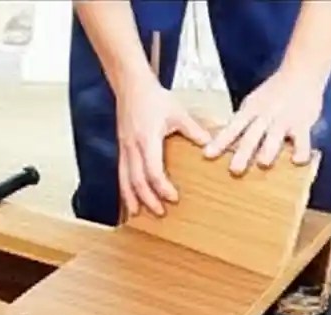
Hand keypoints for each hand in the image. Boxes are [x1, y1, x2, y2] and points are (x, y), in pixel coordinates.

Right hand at [116, 77, 211, 216]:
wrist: (131, 86)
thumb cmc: (154, 98)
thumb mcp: (178, 112)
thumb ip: (193, 130)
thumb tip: (210, 145)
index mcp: (147, 139)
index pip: (152, 170)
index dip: (162, 187)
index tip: (173, 198)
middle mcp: (133, 147)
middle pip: (137, 180)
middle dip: (148, 198)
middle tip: (160, 213)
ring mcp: (124, 148)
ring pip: (125, 179)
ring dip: (132, 197)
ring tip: (138, 213)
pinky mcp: (121, 148)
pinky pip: (121, 173)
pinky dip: (124, 188)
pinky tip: (129, 198)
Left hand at [204, 68, 323, 174]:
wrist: (301, 72)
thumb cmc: (275, 91)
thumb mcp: (254, 102)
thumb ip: (243, 120)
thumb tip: (225, 140)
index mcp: (251, 111)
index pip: (233, 128)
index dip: (220, 141)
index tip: (208, 155)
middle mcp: (265, 116)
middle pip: (252, 136)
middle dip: (243, 153)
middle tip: (235, 170)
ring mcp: (284, 120)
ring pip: (275, 137)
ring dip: (269, 150)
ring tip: (263, 163)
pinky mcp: (302, 124)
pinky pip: (303, 140)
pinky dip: (301, 150)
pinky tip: (297, 161)